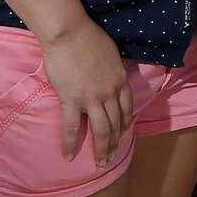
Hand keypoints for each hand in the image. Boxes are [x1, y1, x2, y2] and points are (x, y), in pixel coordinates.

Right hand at [38, 18, 132, 164]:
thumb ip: (112, 70)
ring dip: (102, 148)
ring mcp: (91, 98)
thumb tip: (109, 77)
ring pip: (101, 129)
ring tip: (100, 162)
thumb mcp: (111, 54)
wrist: (70, 33)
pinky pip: (71, 127)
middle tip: (111, 157)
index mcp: (120, 80)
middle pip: (116, 123)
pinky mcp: (71, 100)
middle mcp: (110, 92)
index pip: (127, 107)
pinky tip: (69, 156)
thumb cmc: (89, 38)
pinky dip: (71, 144)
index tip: (124, 133)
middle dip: (115, 142)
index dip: (126, 123)